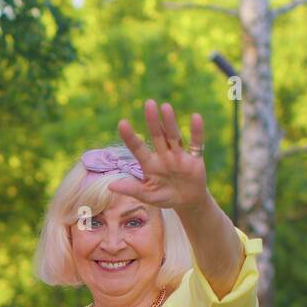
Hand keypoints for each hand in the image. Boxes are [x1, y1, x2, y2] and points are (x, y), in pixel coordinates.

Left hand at [110, 99, 209, 213]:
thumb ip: (131, 189)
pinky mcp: (194, 159)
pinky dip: (196, 131)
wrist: (187, 202)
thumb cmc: (164, 197)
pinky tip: (196, 117)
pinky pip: (196, 143)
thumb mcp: (147, 195)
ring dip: (170, 122)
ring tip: (165, 107)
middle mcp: (163, 155)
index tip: (122, 123)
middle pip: (157, 136)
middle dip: (152, 121)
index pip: (138, 148)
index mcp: (149, 164)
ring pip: (174, 136)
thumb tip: (110, 185)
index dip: (130, 137)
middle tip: (148, 103)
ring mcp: (179, 155)